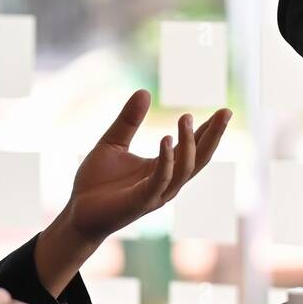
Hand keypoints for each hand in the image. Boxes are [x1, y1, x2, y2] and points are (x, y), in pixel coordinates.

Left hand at [64, 89, 230, 241]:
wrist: (77, 212)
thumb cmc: (96, 182)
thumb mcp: (113, 142)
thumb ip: (129, 120)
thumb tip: (145, 91)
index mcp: (163, 168)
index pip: (193, 148)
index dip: (209, 130)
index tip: (225, 110)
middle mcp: (166, 181)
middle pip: (200, 159)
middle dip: (214, 136)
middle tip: (225, 112)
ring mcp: (156, 193)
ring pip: (185, 169)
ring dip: (189, 143)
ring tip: (185, 118)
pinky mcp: (141, 201)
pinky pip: (161, 179)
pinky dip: (167, 160)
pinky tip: (165, 138)